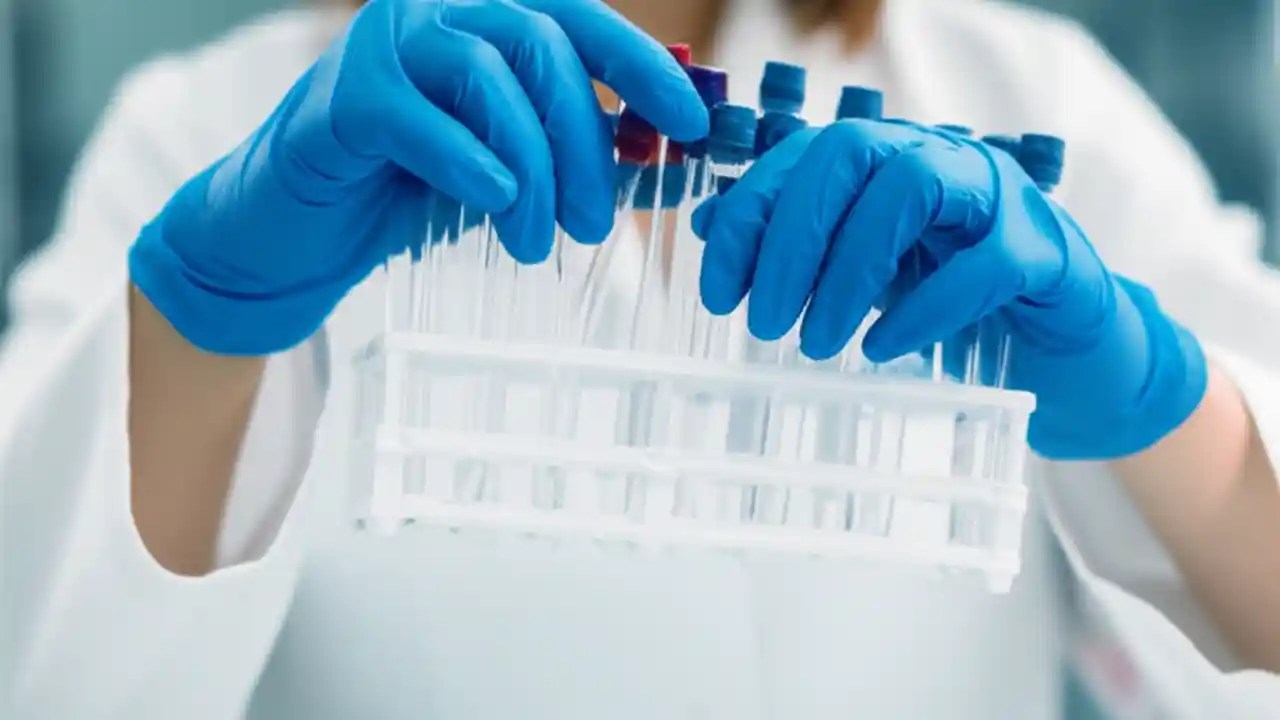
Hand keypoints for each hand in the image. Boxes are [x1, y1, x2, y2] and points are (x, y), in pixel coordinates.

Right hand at [130, 0, 706, 354]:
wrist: (295, 234)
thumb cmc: (404, 192)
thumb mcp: (505, 170)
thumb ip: (571, 155)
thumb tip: (666, 164)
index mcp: (482, 21)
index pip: (578, 20)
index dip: (642, 65)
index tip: (693, 122)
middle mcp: (435, 12)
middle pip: (539, 46)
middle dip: (584, 140)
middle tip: (596, 222)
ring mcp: (383, 45)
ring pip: (485, 76)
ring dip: (531, 166)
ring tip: (540, 239)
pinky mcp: (341, 97)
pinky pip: (416, 117)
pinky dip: (466, 159)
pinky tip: (496, 200)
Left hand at [692, 120, 1206, 459]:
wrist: (1062, 354)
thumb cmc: (955, 306)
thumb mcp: (863, 276)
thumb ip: (798, 245)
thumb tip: (709, 224)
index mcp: (889, 161)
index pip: (802, 158)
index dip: (749, 217)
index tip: (718, 293)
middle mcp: (941, 159)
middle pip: (850, 153)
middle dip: (791, 237)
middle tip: (763, 321)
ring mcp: (998, 198)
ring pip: (911, 189)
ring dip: (848, 269)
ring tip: (817, 342)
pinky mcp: (1045, 252)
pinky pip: (983, 263)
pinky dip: (924, 307)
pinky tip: (883, 348)